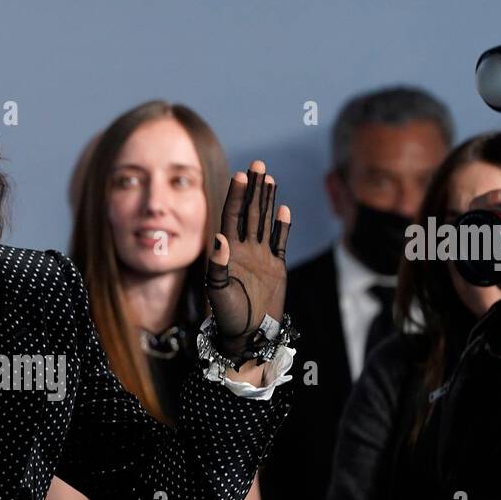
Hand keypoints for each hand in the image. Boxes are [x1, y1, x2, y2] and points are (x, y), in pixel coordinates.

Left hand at [206, 160, 290, 353]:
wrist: (248, 337)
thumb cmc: (227, 317)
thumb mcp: (218, 292)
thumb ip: (218, 266)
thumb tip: (219, 238)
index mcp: (228, 252)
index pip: (232, 216)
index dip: (237, 195)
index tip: (240, 174)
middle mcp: (244, 250)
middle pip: (250, 212)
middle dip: (253, 188)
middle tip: (257, 162)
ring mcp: (260, 257)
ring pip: (264, 221)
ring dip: (266, 199)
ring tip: (268, 176)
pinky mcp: (276, 267)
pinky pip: (279, 242)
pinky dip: (282, 226)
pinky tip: (282, 208)